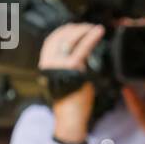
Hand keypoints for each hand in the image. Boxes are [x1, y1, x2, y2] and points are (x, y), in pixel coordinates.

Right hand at [39, 23, 104, 142]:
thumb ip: (71, 64)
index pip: (50, 41)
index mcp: (46, 65)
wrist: (70, 117)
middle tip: (87, 26)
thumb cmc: (71, 100)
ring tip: (95, 28)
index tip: (72, 26)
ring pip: (71, 40)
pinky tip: (98, 31)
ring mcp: (59, 65)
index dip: (62, 31)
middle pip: (60, 37)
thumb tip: (83, 51)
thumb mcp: (67, 78)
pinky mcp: (72, 67)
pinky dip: (91, 37)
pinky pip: (82, 49)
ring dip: (84, 30)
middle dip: (75, 29)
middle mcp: (49, 63)